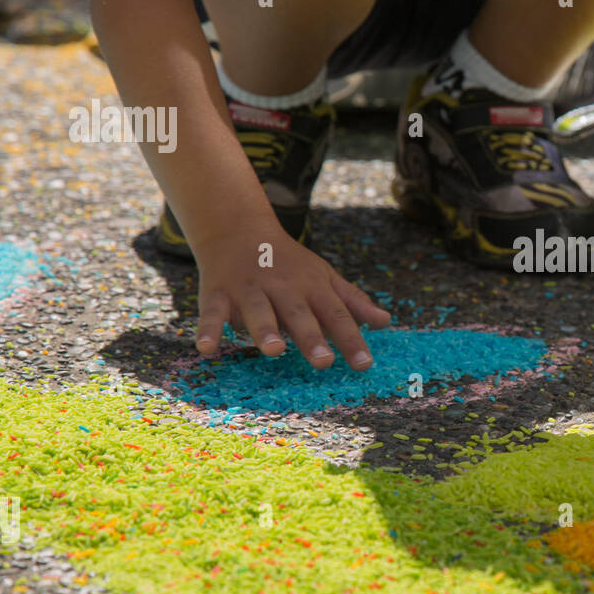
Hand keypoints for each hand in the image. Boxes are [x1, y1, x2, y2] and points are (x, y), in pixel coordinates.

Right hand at [193, 224, 391, 369]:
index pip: (336, 314)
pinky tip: (208, 349)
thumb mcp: (324, 277)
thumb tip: (386, 322)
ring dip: (266, 330)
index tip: (364, 364)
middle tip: (324, 361)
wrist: (239, 228)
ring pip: (259, 311)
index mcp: (312, 287)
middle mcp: (283, 287)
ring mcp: (250, 290)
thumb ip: (352, 302)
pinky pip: (212, 313)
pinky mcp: (218, 294)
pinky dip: (208, 329)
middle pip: (299, 314)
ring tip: (275, 351)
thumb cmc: (290, 263)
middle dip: (311, 337)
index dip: (350, 339)